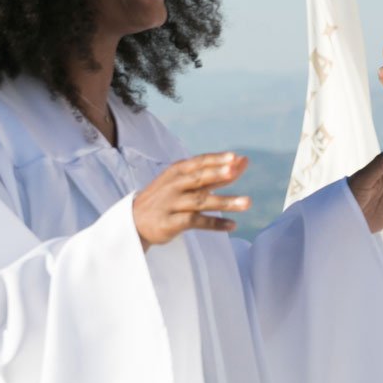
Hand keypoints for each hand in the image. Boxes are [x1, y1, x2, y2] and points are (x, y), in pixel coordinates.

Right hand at [132, 154, 250, 247]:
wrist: (134, 221)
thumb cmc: (166, 199)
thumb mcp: (184, 183)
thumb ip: (212, 175)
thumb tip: (240, 161)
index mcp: (177, 172)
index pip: (199, 163)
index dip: (216, 160)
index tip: (235, 157)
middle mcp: (174, 185)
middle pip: (198, 178)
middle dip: (216, 174)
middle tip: (234, 171)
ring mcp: (172, 204)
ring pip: (200, 201)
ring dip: (225, 202)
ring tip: (247, 203)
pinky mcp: (171, 223)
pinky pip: (196, 222)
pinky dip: (215, 223)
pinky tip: (232, 225)